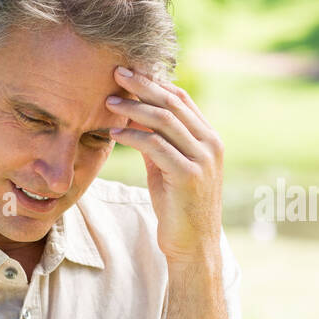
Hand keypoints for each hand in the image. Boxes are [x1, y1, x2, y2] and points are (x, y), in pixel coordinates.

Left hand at [107, 66, 223, 263]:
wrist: (193, 246)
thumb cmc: (177, 207)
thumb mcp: (166, 169)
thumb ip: (157, 143)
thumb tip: (133, 118)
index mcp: (208, 138)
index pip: (181, 99)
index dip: (154, 83)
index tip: (128, 73)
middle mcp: (210, 143)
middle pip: (173, 102)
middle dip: (143, 84)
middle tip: (116, 72)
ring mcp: (202, 159)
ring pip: (166, 120)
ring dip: (134, 107)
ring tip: (108, 100)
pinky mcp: (188, 175)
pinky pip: (156, 147)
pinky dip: (133, 136)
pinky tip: (113, 133)